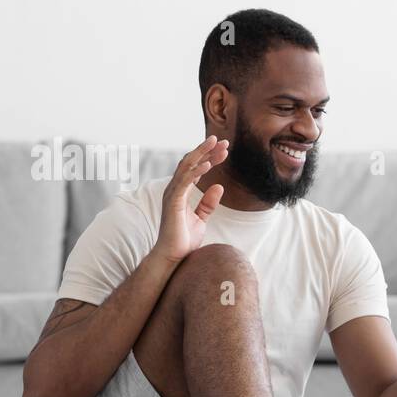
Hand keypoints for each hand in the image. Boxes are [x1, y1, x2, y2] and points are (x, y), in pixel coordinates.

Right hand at [152, 136, 228, 263]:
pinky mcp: (173, 202)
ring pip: (186, 167)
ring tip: (215, 144)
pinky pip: (185, 182)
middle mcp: (175, 189)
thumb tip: (219, 186)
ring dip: (202, 154)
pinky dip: (196, 171)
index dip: (209, 157)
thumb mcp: (201, 218)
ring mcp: (172, 194)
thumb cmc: (184, 239)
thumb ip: (208, 203)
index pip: (195, 168)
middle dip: (206, 150)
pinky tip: (208, 164)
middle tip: (222, 140)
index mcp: (181, 192)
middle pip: (190, 163)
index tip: (224, 150)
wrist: (174, 256)